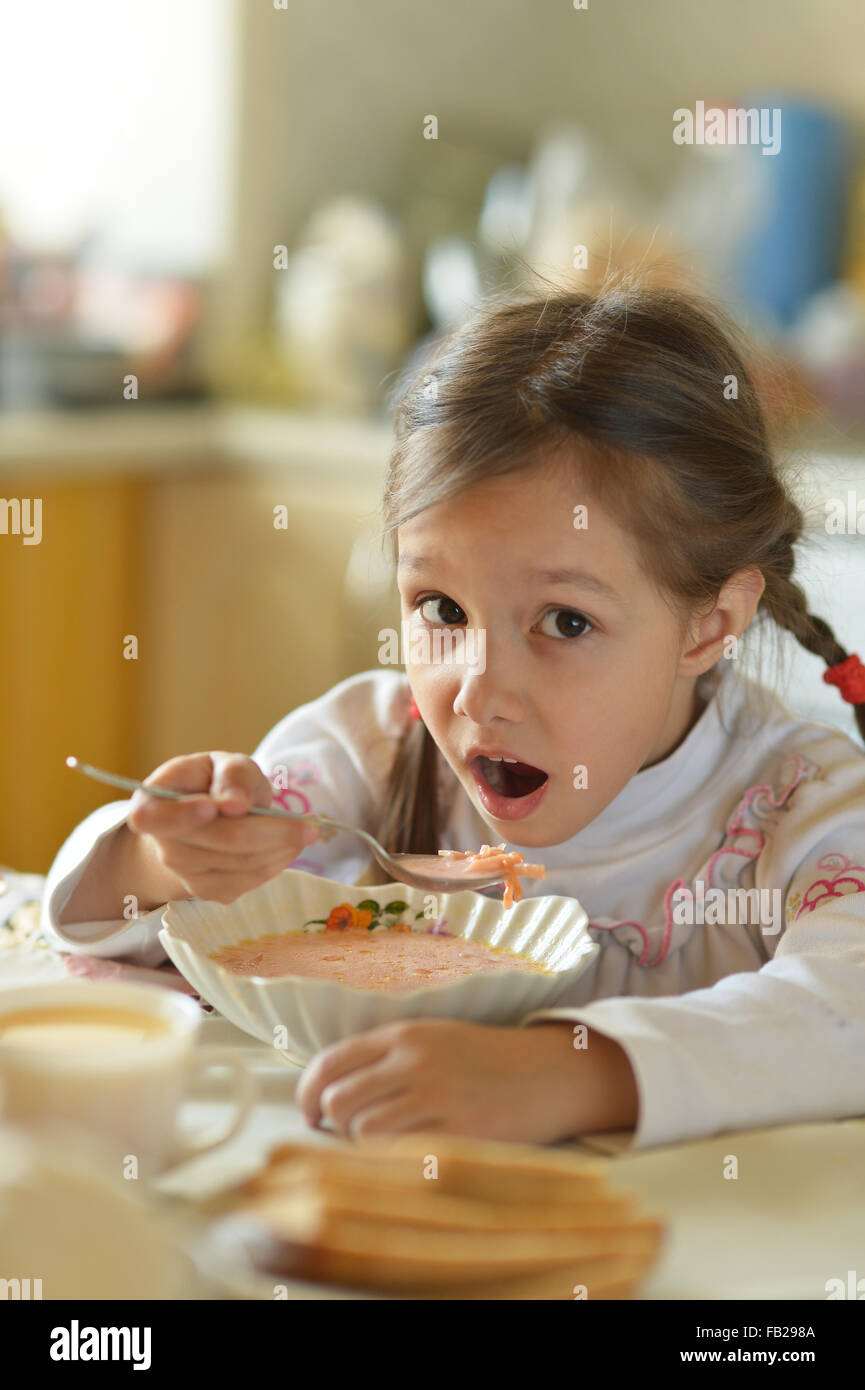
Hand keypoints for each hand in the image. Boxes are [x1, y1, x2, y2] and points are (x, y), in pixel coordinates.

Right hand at [125, 751, 319, 905]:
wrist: (206, 819)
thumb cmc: (213, 784)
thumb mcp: (224, 764)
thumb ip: (232, 774)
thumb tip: (234, 803)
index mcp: (151, 804)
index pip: (150, 817)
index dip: (183, 815)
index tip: (224, 805)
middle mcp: (161, 843)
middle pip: (219, 840)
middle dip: (273, 831)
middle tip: (311, 825)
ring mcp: (183, 873)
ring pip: (242, 863)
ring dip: (282, 847)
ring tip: (304, 831)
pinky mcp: (208, 891)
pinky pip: (249, 880)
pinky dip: (277, 862)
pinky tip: (287, 846)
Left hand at [296, 1018, 637, 1144]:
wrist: (547, 1073)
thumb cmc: (484, 1060)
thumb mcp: (432, 1039)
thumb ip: (384, 1057)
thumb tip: (329, 1090)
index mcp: (403, 1036)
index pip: (329, 1062)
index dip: (307, 1092)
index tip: (309, 1113)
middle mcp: (414, 1063)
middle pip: (338, 1100)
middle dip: (332, 1124)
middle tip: (347, 1133)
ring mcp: (437, 1098)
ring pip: (362, 1131)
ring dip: (362, 1145)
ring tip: (383, 1143)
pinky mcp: (458, 1132)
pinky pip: (399, 1154)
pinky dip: (391, 1160)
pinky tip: (407, 1155)